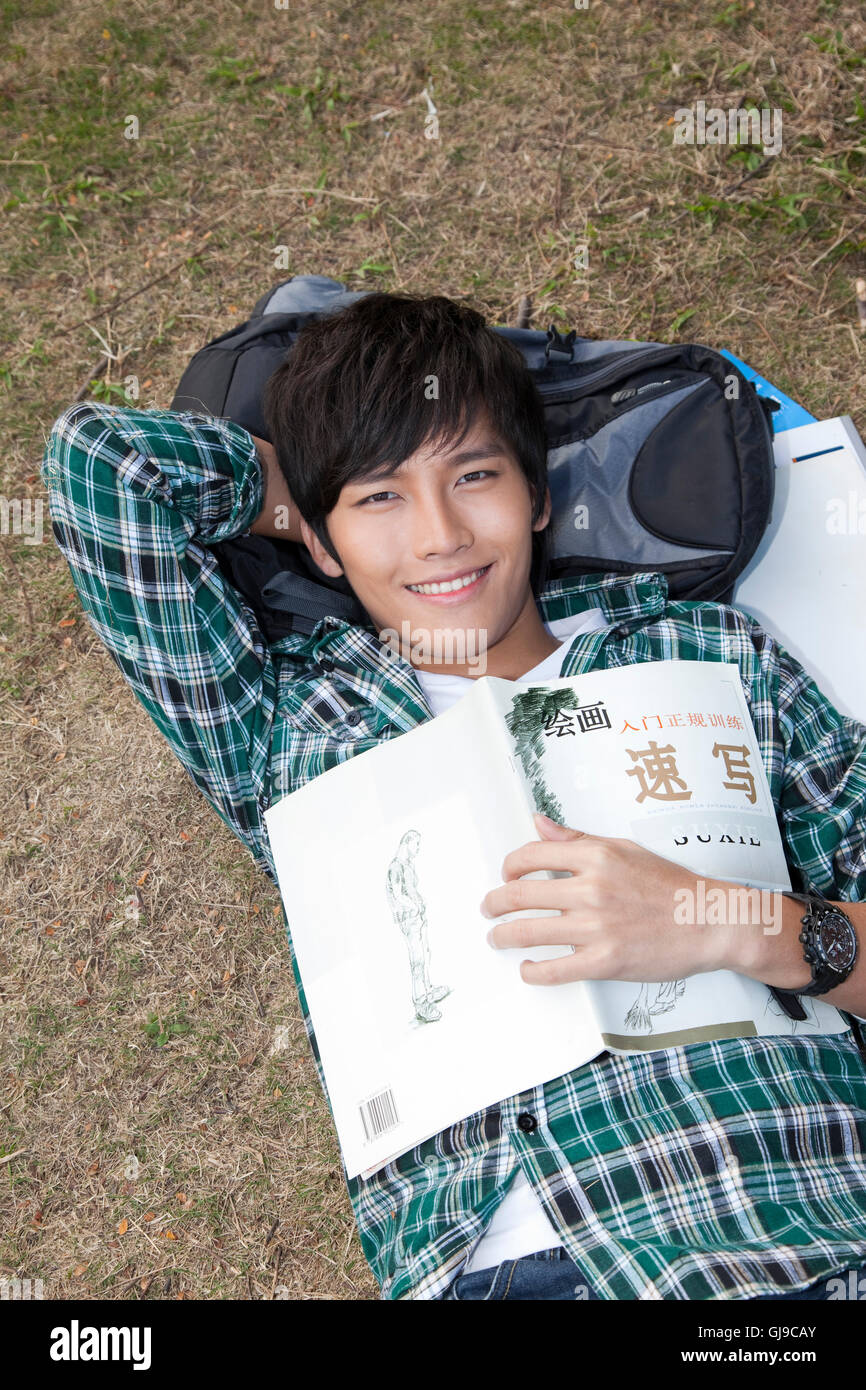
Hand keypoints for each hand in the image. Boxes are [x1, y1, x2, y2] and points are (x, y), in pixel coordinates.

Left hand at [480, 813, 730, 985]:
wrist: (708, 921)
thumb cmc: (668, 884)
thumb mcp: (624, 849)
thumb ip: (577, 839)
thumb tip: (538, 823)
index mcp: (596, 856)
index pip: (530, 856)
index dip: (509, 868)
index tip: (505, 877)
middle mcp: (591, 889)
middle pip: (520, 895)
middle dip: (494, 904)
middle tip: (488, 910)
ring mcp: (597, 927)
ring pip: (529, 931)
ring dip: (504, 936)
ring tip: (497, 938)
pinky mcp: (605, 961)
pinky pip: (554, 969)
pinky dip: (533, 971)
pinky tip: (528, 969)